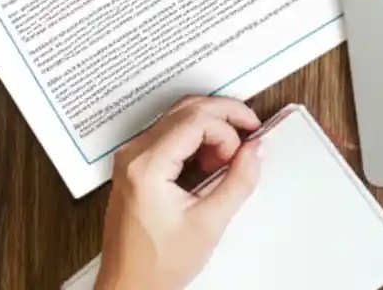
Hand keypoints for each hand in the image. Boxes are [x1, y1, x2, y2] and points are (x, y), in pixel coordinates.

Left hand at [95, 96, 261, 289]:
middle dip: (224, 117)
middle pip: (186, 110)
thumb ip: (238, 181)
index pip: (196, 121)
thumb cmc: (156, 264)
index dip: (228, 129)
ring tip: (227, 160)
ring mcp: (131, 158)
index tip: (246, 146)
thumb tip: (254, 150)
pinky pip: (170, 134)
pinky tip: (210, 163)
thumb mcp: (209, 223)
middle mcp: (133, 155)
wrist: (129, 286)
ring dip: (211, 128)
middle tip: (250, 132)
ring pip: (179, 117)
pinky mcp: (136, 164)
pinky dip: (196, 139)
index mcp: (146, 166)